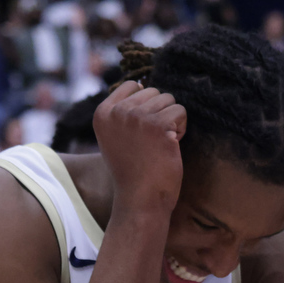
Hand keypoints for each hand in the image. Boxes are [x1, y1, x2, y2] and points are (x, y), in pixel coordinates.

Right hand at [93, 80, 185, 213]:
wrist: (140, 199)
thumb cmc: (133, 171)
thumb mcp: (116, 136)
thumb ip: (123, 112)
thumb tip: (142, 83)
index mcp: (102, 113)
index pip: (133, 85)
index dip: (144, 106)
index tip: (140, 132)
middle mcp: (117, 112)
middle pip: (153, 92)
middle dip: (159, 114)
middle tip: (151, 142)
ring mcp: (137, 117)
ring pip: (169, 100)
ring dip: (171, 122)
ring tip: (159, 144)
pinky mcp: (158, 124)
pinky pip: (180, 111)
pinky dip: (181, 129)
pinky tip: (169, 147)